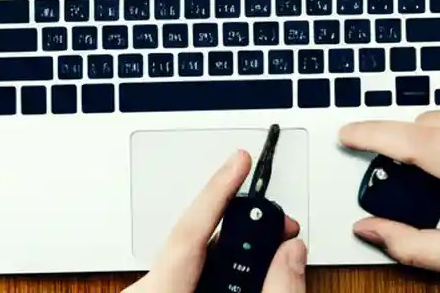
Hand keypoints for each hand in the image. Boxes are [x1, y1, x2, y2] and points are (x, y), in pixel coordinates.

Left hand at [125, 149, 306, 292]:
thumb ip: (275, 289)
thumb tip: (290, 253)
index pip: (190, 231)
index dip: (218, 190)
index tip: (238, 161)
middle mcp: (149, 291)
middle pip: (193, 242)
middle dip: (239, 224)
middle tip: (280, 224)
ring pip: (191, 258)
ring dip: (231, 250)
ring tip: (270, 252)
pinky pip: (185, 273)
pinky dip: (214, 267)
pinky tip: (239, 271)